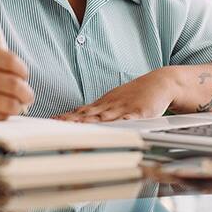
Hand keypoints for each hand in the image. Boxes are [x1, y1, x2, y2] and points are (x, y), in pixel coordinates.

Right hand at [0, 49, 33, 119]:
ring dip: (18, 106)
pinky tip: (2, 110)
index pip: (11, 61)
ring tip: (17, 104)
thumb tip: (26, 80)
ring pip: (9, 104)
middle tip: (28, 96)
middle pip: (14, 85)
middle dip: (27, 93)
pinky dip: (5, 114)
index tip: (25, 76)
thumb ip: (3, 62)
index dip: (23, 70)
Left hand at [55, 68, 177, 121]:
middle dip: (72, 122)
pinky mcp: (140, 113)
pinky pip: (128, 119)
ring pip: (104, 117)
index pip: (81, 112)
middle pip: (88, 115)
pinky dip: (119, 124)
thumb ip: (99, 111)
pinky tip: (112, 128)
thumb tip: (80, 118)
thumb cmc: (137, 94)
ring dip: (89, 123)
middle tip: (57, 126)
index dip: (67, 117)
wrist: (160, 83)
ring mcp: (124, 109)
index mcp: (104, 104)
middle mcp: (111, 106)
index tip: (52, 122)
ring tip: (75, 128)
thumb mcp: (115, 101)